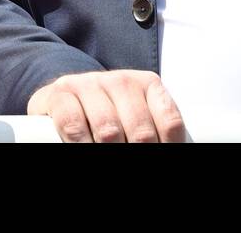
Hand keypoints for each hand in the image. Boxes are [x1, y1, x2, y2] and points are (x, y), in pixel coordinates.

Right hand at [27, 69, 186, 142]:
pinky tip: (85, 147)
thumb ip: (149, 132)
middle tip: (132, 160)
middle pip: (141, 132)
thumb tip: (179, 148)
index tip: (163, 157)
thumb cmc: (106, 116)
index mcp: (148, 85)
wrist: (64, 97)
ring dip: (108, 150)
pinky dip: (81, 144)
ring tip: (107, 154)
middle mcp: (121, 81)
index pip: (170, 123)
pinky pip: (74, 125)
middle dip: (138, 152)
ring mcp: (90, 84)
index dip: (169, 147)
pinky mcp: (61, 93)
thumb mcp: (134, 119)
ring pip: (109, 130)